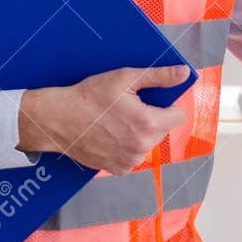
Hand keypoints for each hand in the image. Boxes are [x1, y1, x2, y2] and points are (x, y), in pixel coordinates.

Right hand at [17, 64, 190, 173]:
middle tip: (128, 109)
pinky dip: (127, 147)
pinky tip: (110, 135)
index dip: (167, 106)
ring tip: (116, 122)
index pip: (178, 116)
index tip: (151, 101)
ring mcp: (130, 160)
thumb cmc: (88, 97)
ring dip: (139, 134)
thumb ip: (158, 77)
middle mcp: (142, 146)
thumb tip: (183, 73)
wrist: (57, 119)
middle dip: (152, 119)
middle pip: (163, 130)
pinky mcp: (118, 168)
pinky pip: (133, 156)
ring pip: (148, 144)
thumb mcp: (124, 78)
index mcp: (148, 123)